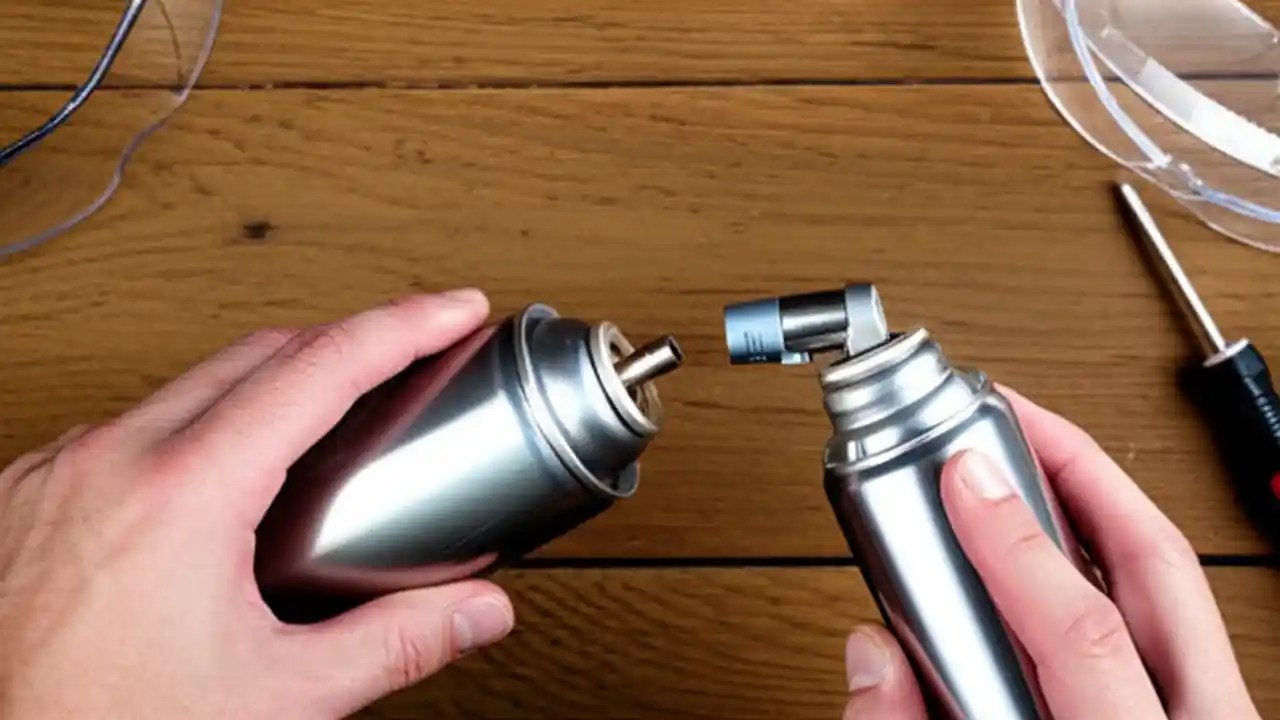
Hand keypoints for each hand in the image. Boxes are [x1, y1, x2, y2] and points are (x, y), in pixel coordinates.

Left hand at [0, 289, 514, 718]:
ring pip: (186, 385)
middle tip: (404, 350)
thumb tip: (476, 611)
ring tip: (319, 410)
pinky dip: (190, 427)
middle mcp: (109, 462)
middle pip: (258, 354)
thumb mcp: (279, 695)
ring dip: (264, 384)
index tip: (449, 310)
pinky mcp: (24, 496)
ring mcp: (57, 473)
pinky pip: (126, 427)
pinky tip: (214, 468)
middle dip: (345, 341)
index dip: (401, 327)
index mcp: (182, 494)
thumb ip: (395, 643)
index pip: (320, 369)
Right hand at [840, 387, 1260, 719]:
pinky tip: (1058, 557)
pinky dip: (1111, 568)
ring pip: (1177, 587)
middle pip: (1164, 575)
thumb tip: (869, 658)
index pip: (1088, 636)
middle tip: (1014, 417)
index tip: (964, 476)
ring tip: (1036, 462)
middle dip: (1085, 472)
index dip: (1019, 543)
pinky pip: (1169, 625)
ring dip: (1102, 507)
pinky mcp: (1210, 718)